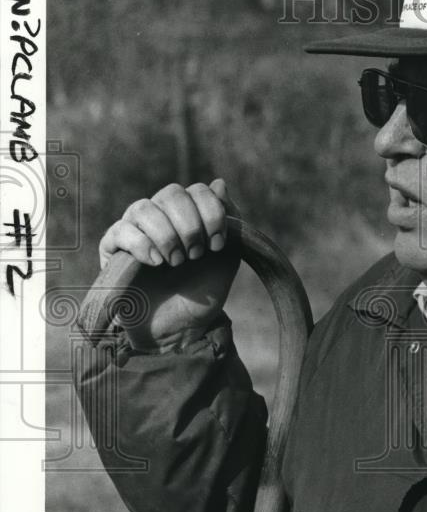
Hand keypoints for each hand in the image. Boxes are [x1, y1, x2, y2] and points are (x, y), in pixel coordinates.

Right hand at [98, 179, 241, 350]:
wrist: (179, 329)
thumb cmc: (201, 294)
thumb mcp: (225, 258)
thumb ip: (227, 220)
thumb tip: (219, 182)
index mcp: (188, 216)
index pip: (197, 190)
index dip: (211, 212)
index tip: (218, 245)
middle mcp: (160, 217)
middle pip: (171, 193)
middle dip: (190, 224)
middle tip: (196, 255)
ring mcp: (135, 231)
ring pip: (144, 208)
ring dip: (167, 235)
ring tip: (176, 262)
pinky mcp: (113, 250)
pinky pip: (121, 230)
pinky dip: (142, 244)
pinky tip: (156, 262)